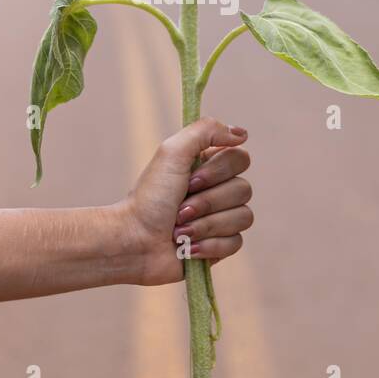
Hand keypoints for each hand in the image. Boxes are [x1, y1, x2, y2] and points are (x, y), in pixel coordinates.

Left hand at [120, 117, 252, 285]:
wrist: (134, 242)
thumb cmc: (150, 197)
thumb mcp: (172, 152)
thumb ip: (206, 130)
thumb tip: (242, 134)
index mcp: (208, 166)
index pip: (240, 159)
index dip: (218, 172)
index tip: (190, 180)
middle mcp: (218, 190)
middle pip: (243, 190)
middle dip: (207, 202)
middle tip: (179, 209)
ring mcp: (222, 219)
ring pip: (243, 217)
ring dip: (206, 225)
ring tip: (180, 230)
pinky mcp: (221, 246)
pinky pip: (236, 242)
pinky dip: (209, 245)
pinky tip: (189, 246)